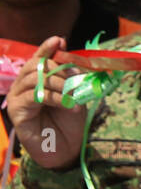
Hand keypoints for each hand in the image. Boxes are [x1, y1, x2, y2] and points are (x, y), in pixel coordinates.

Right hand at [4, 37, 86, 169]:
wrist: (66, 149)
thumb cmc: (69, 122)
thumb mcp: (76, 95)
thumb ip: (72, 78)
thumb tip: (74, 58)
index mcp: (38, 79)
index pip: (39, 58)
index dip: (47, 48)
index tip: (59, 40)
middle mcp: (24, 85)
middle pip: (37, 65)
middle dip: (59, 70)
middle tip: (76, 81)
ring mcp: (18, 97)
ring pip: (36, 78)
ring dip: (60, 85)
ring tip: (75, 98)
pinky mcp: (17, 110)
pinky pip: (35, 95)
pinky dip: (56, 98)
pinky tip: (70, 105)